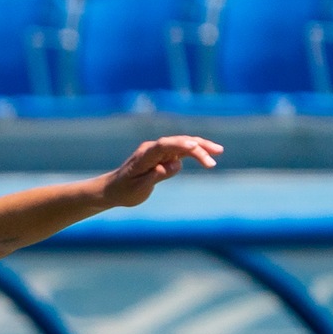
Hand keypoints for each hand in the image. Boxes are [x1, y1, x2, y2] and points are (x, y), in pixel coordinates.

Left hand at [98, 135, 221, 207]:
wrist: (114, 189)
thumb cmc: (125, 191)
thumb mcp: (138, 189)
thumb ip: (156, 176)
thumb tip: (174, 165)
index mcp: (144, 156)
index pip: (164, 145)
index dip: (180, 144)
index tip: (194, 147)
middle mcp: (152, 149)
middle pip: (177, 142)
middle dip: (197, 147)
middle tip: (215, 156)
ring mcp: (158, 150)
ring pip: (182, 144)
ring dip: (200, 147)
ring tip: (218, 152)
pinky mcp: (163, 155)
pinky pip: (181, 150)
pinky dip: (194, 152)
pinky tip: (208, 155)